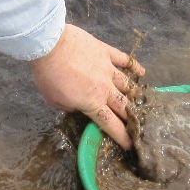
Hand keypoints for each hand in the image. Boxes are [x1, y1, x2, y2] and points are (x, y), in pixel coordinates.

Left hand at [30, 23, 144, 149]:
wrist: (50, 45)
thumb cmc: (48, 75)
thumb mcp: (54, 100)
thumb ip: (69, 107)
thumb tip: (78, 106)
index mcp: (92, 103)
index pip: (111, 124)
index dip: (122, 136)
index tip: (131, 144)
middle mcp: (105, 88)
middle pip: (124, 106)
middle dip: (132, 118)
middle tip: (139, 124)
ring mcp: (108, 69)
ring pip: (127, 84)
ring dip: (134, 94)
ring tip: (140, 100)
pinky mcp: (106, 52)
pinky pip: (124, 60)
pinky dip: (134, 67)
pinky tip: (142, 72)